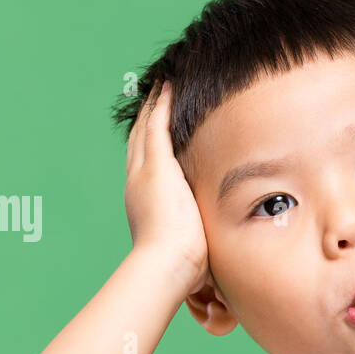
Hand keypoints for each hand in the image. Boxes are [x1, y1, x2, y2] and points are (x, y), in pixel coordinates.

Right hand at [124, 79, 213, 295]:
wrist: (166, 265)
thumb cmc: (180, 268)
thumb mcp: (189, 248)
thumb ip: (199, 244)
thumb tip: (216, 264)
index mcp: (145, 202)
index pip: (147, 166)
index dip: (151, 146)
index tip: (157, 131)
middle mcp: (138, 182)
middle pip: (140, 141)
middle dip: (148, 119)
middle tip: (154, 97)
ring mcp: (144, 172)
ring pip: (146, 128)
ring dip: (154, 106)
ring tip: (163, 85)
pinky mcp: (155, 165)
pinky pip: (156, 124)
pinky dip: (161, 105)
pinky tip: (168, 87)